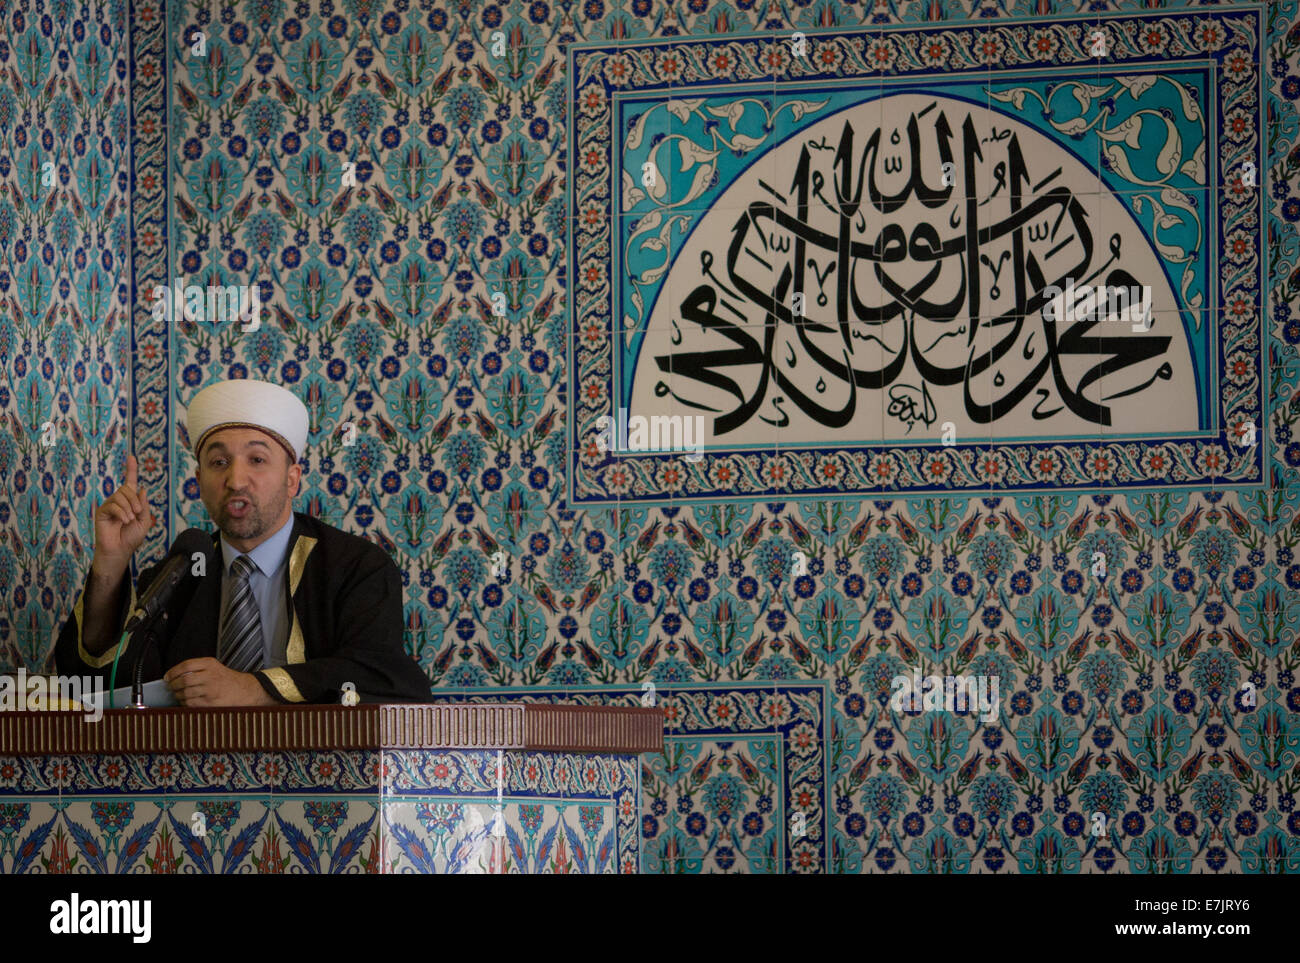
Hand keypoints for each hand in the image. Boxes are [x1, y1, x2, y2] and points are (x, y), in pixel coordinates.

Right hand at [92, 454, 156, 578]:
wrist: (120, 551)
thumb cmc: (131, 538)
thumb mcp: (144, 521)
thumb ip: (144, 505)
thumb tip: (142, 489)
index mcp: (130, 502)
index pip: (130, 482)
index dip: (131, 469)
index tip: (131, 456)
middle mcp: (118, 501)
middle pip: (126, 488)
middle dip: (135, 500)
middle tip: (137, 513)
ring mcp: (109, 505)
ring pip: (120, 495)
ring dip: (129, 507)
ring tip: (130, 519)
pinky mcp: (101, 512)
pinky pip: (112, 505)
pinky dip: (121, 512)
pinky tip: (124, 521)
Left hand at [163, 657, 275, 706]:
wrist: (245, 691)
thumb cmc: (227, 680)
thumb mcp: (214, 667)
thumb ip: (196, 668)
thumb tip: (172, 676)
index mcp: (210, 664)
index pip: (186, 665)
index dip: (173, 672)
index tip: (167, 677)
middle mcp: (211, 676)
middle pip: (184, 680)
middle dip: (173, 685)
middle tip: (171, 687)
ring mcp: (211, 690)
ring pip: (185, 693)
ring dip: (178, 695)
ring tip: (180, 694)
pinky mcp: (211, 703)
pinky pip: (190, 703)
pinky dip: (185, 703)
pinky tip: (188, 701)